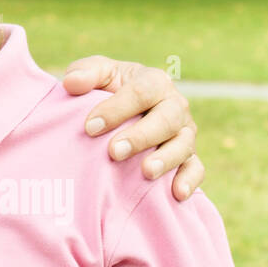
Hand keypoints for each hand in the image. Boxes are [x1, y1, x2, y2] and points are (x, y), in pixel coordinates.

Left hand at [62, 56, 202, 201]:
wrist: (123, 111)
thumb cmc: (108, 89)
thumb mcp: (96, 75)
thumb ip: (84, 73)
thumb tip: (71, 83)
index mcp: (154, 82)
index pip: (141, 92)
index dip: (116, 109)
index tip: (90, 127)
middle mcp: (175, 106)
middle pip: (167, 119)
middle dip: (140, 137)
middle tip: (114, 152)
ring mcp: (184, 133)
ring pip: (183, 145)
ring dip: (166, 160)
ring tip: (146, 172)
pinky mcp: (188, 158)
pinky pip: (196, 169)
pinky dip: (189, 180)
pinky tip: (177, 193)